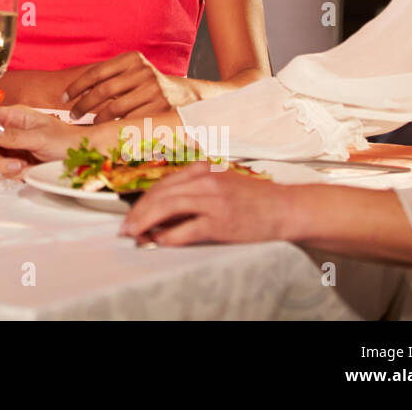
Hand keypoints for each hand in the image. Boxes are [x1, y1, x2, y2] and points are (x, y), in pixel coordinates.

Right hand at [0, 105, 72, 177]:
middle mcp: (11, 130)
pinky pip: (4, 169)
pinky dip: (12, 172)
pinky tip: (25, 170)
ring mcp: (13, 147)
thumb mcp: (41, 137)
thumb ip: (15, 136)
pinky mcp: (16, 162)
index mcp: (16, 116)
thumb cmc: (67, 141)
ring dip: (3, 165)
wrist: (81, 159)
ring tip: (21, 166)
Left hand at [62, 52, 188, 121]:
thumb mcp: (131, 72)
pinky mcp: (160, 109)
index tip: (63, 97)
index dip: (76, 86)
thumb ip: (108, 76)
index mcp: (131, 59)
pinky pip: (129, 121)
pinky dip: (115, 127)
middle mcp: (143, 72)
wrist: (183, 95)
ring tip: (90, 122)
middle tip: (72, 114)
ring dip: (97, 118)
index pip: (96, 72)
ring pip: (115, 108)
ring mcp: (153, 90)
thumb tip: (72, 92)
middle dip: (83, 104)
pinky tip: (107, 129)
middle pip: (103, 91)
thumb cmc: (146, 84)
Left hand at [119, 162, 290, 246]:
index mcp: (201, 170)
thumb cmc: (253, 200)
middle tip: (126, 228)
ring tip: (135, 234)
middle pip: (159, 194)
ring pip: (167, 207)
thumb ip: (193, 193)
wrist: (285, 208)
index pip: (162, 185)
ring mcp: (212, 199)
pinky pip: (187, 228)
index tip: (131, 215)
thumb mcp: (219, 185)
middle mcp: (204, 180)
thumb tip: (163, 213)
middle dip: (138, 212)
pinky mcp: (221, 221)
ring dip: (146, 221)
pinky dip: (169, 236)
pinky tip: (160, 241)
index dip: (142, 201)